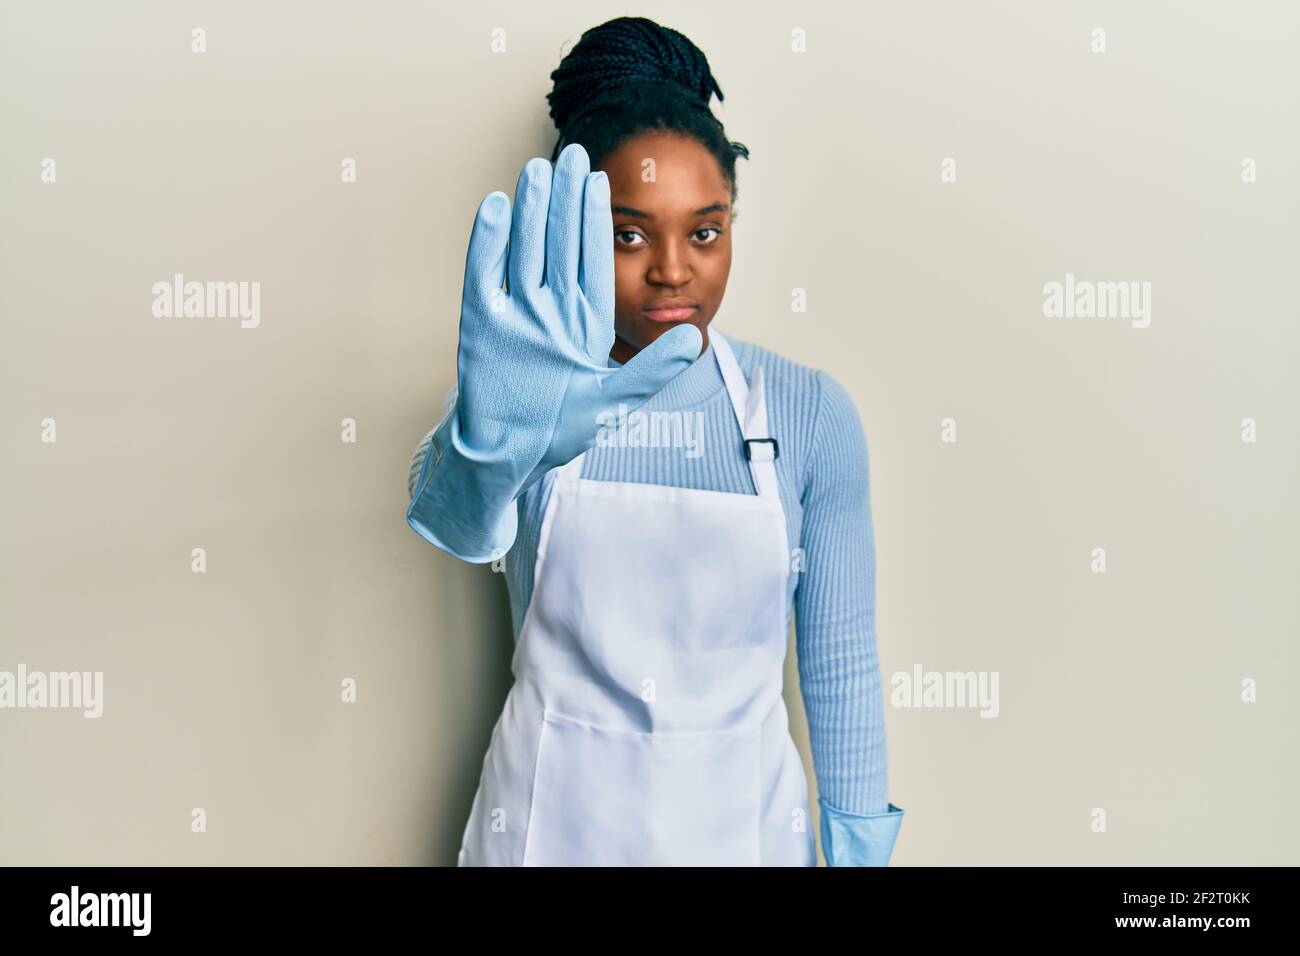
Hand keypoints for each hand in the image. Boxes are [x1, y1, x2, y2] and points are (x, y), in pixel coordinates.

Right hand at [407, 143, 701, 561]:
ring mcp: (516, 313)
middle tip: (571, 153)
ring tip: (537, 169)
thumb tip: (694, 337)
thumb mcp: (614, 403)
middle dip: (565, 200)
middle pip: (558, 244)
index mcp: (586, 322)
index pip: (593, 259)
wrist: (508, 454)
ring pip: (524, 249)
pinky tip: (495, 206)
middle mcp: (551, 310)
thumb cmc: (560, 431)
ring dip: (530, 211)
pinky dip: (489, 242)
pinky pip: (485, 274)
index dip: (595, 219)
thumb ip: (652, 370)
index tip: (601, 179)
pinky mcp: (482, 323)